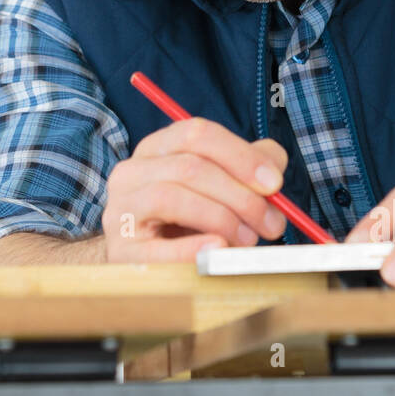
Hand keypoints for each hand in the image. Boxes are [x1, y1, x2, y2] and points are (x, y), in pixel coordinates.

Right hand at [102, 117, 288, 261]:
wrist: (140, 262)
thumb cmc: (184, 221)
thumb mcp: (215, 188)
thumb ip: (246, 169)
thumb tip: (273, 167)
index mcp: (155, 148)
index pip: (197, 134)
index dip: (241, 156)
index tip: (275, 183)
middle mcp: (131, 172)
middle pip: (189, 167)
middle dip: (241, 196)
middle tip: (272, 223)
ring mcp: (120, 210)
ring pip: (172, 197)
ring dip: (221, 218)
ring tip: (247, 240)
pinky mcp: (120, 250)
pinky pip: (156, 247)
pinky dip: (192, 248)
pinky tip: (218, 249)